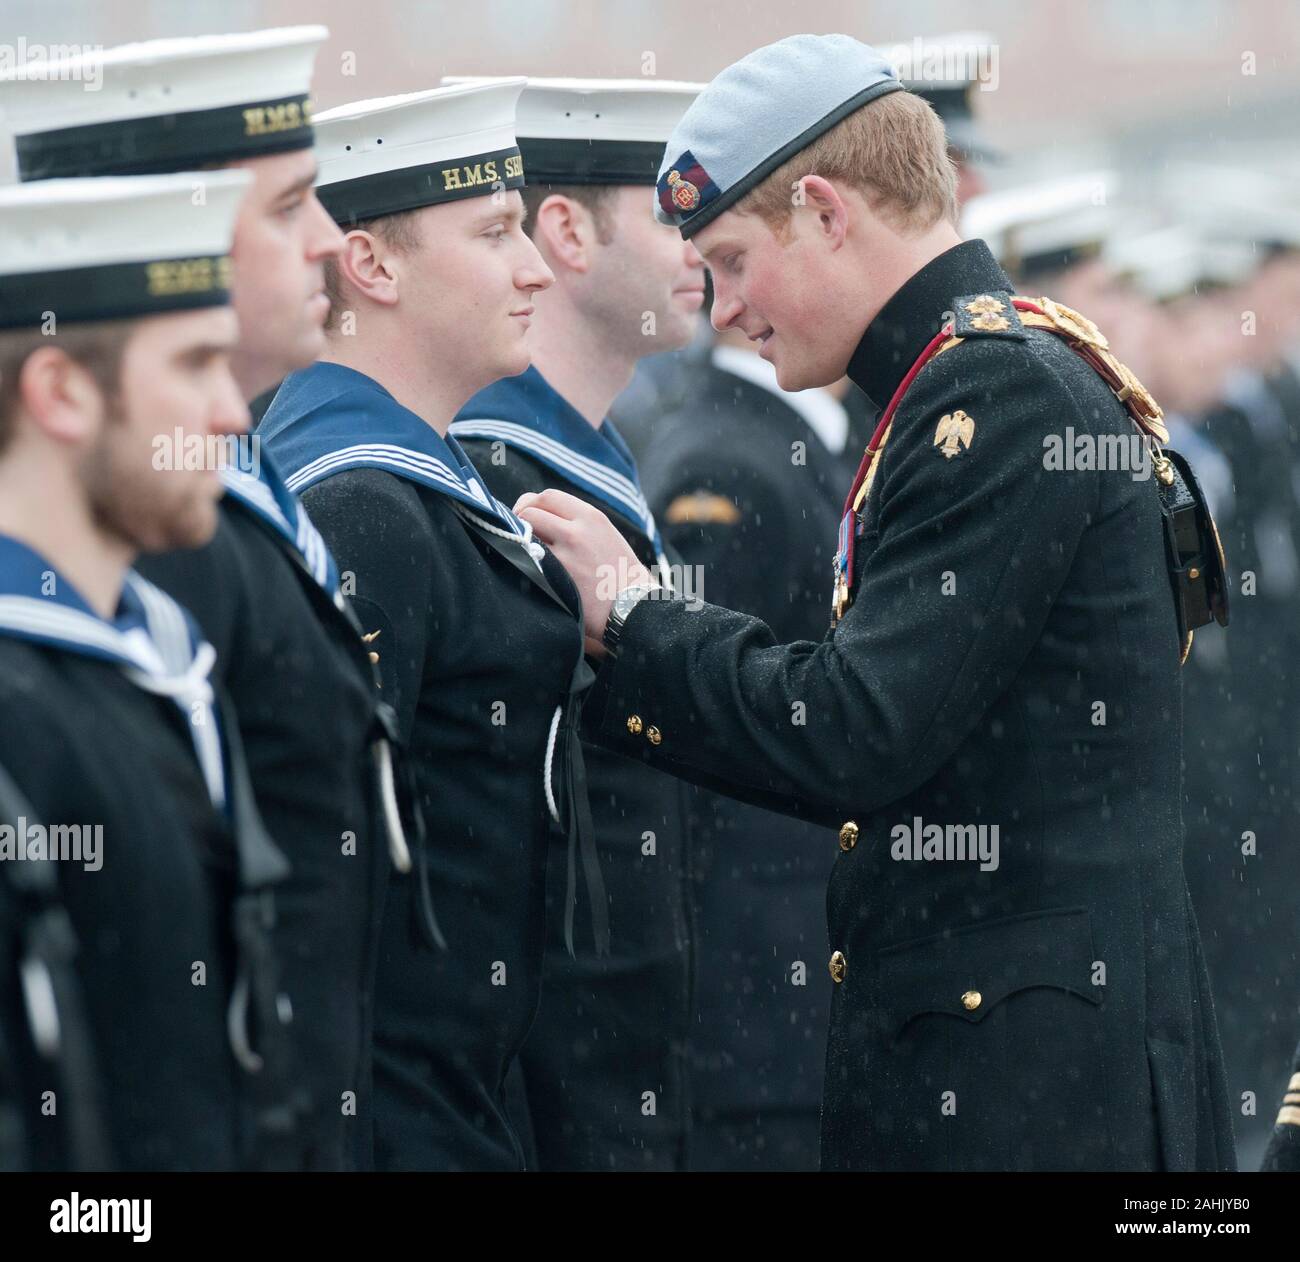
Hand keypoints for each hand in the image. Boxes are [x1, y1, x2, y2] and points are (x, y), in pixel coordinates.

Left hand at [515, 489, 655, 651]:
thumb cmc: (621, 574)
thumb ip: (580, 523)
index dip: (531, 504)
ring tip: (521, 550)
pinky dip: (523, 560)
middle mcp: (577, 530)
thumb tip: (546, 518)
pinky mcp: (557, 577)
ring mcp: (565, 554)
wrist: (635, 606)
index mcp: (591, 517)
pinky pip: (528, 559)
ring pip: (525, 533)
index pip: (548, 496)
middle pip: (531, 509)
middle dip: (519, 518)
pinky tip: (524, 567)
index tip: (526, 515)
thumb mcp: (607, 536)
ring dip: (518, 539)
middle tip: (516, 533)